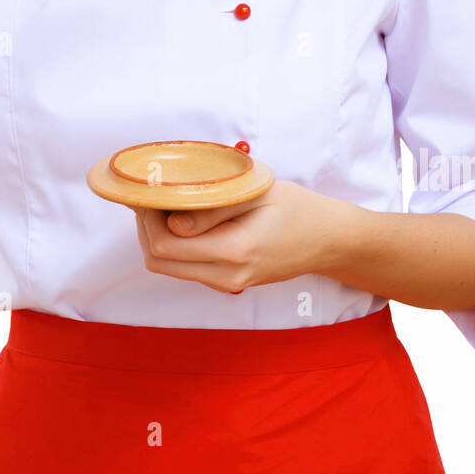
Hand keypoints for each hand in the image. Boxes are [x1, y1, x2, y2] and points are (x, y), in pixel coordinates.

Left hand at [133, 180, 356, 294]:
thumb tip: (170, 220)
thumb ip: (212, 208)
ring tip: (167, 203)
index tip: (151, 188)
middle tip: (153, 195)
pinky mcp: (227, 283)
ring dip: (158, 236)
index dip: (147, 216)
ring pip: (168, 268)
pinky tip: (184, 218)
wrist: (328, 240)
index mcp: (234, 251)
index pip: (165, 245)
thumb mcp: (256, 194)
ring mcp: (227, 285)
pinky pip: (186, 268)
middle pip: (158, 261)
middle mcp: (226, 276)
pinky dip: (174, 245)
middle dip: (146, 226)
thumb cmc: (295, 208)